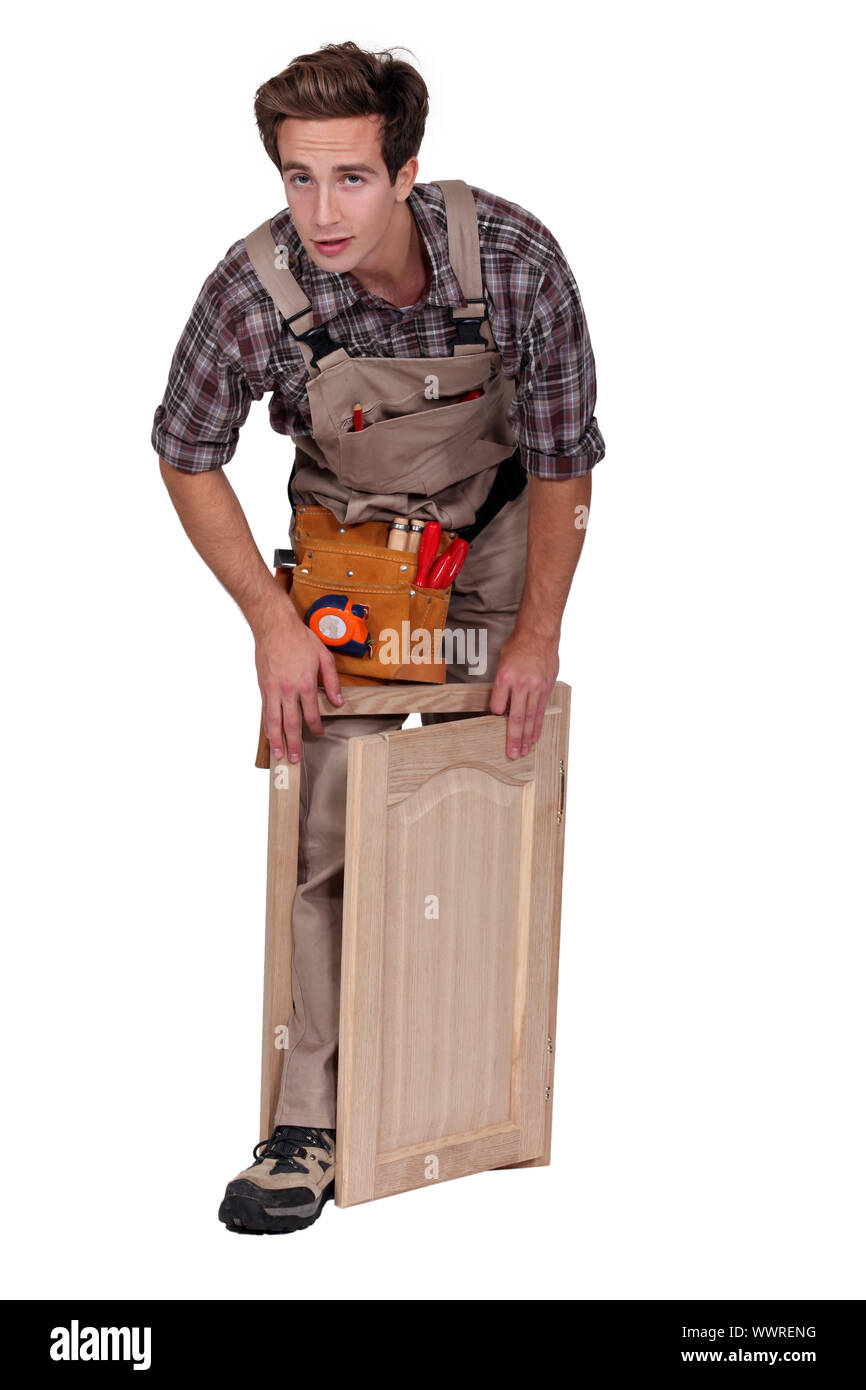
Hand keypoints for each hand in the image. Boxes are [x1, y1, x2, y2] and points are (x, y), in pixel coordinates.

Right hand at [253, 596, 342, 761]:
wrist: (274, 626)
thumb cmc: (300, 638)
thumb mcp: (324, 656)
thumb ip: (332, 681)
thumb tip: (338, 701)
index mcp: (306, 683)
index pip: (311, 713)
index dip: (316, 727)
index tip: (319, 734)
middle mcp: (288, 690)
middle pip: (291, 723)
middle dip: (294, 743)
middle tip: (295, 758)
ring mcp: (273, 690)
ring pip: (274, 721)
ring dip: (277, 740)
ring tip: (280, 754)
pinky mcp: (263, 686)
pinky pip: (265, 711)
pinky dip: (267, 725)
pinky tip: (270, 734)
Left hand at [489, 628, 558, 758]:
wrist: (539, 636)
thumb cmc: (518, 647)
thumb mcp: (501, 663)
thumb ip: (501, 685)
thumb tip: (501, 706)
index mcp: (505, 677)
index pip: (497, 705)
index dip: (496, 714)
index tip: (495, 719)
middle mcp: (521, 685)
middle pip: (516, 718)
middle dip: (513, 739)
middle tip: (512, 754)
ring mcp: (536, 688)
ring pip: (530, 718)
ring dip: (526, 737)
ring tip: (523, 751)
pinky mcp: (546, 689)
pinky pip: (541, 711)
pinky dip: (537, 726)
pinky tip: (534, 737)